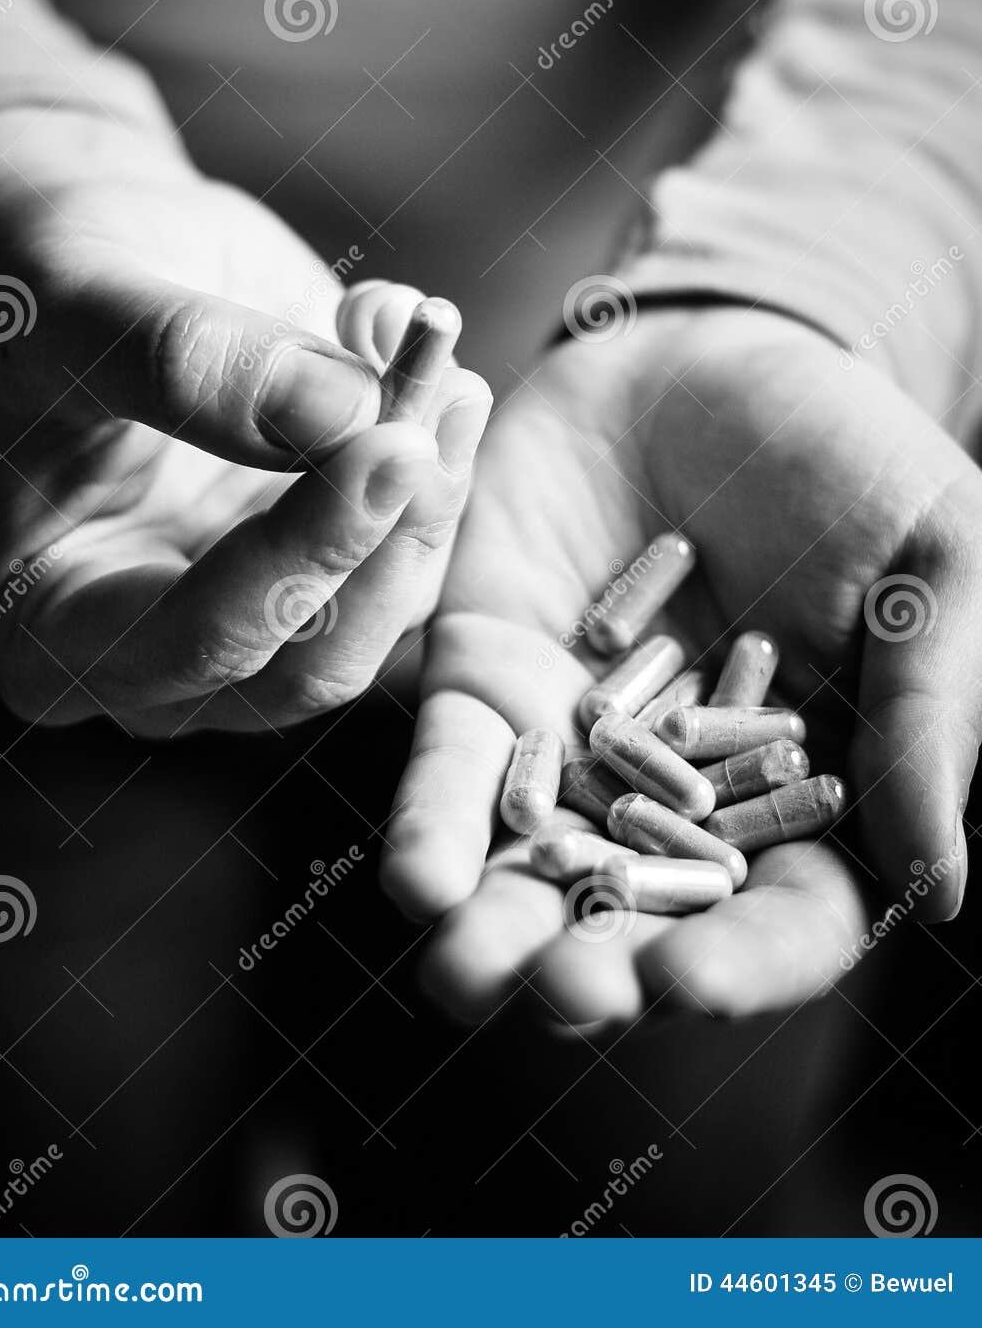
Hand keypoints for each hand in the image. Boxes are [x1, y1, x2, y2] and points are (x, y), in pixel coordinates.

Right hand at [0, 110, 489, 733]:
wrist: (96, 254)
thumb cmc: (37, 287)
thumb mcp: (73, 303)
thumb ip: (186, 361)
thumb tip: (347, 413)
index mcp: (51, 634)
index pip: (196, 641)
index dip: (303, 557)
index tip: (388, 446)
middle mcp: (160, 659)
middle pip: (312, 661)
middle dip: (387, 533)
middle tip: (438, 404)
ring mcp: (254, 622)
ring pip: (385, 609)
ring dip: (431, 487)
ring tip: (436, 351)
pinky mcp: (330, 568)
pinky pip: (411, 546)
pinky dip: (440, 461)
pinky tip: (441, 372)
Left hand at [383, 304, 979, 1026]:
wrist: (707, 350)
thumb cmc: (845, 453)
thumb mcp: (933, 561)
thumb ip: (932, 714)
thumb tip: (941, 891)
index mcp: (805, 794)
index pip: (786, 917)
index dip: (746, 961)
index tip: (689, 975)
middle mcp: (680, 797)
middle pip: (640, 919)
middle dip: (595, 968)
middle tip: (559, 993)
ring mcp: (574, 748)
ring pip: (534, 869)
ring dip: (494, 930)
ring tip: (461, 973)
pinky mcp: (487, 681)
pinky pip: (455, 768)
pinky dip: (433, 824)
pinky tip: (415, 877)